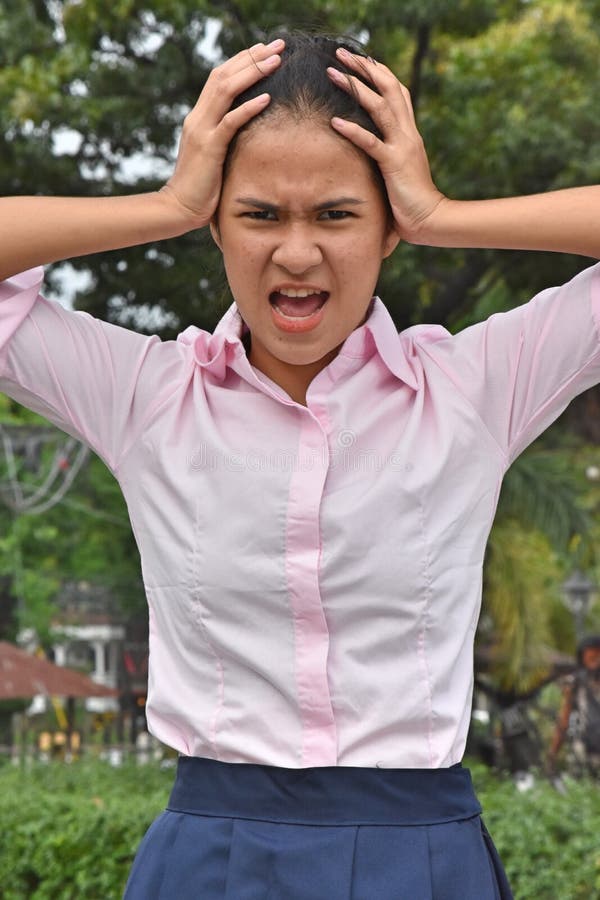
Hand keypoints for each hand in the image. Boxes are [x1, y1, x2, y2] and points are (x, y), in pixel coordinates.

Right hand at [160, 39, 283, 227]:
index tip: (266, 50)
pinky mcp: (209, 148)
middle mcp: (198, 118)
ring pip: (225, 90)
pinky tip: (266, 99)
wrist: (179, 208)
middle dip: (252, 57)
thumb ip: (224, 137)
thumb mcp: (214, 155)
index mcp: (199, 117)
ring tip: (276, 61)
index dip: (242, 61)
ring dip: (253, 73)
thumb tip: (247, 131)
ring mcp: (201, 131)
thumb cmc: (201, 187)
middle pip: (223, 75)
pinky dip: (248, 108)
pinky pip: (230, 122)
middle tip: (278, 45)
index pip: (219, 77)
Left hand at [327, 50, 444, 242]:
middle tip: (341, 53)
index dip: (379, 72)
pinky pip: (371, 143)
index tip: (360, 58)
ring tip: (332, 73)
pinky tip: (334, 122)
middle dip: (364, 68)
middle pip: (388, 87)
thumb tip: (373, 148)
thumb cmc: (412, 200)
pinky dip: (353, 131)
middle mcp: (407, 133)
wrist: (431, 219)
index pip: (397, 91)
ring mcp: (402, 146)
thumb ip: (390, 153)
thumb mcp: (401, 168)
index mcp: (409, 132)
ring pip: (380, 107)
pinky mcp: (393, 164)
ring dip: (355, 87)